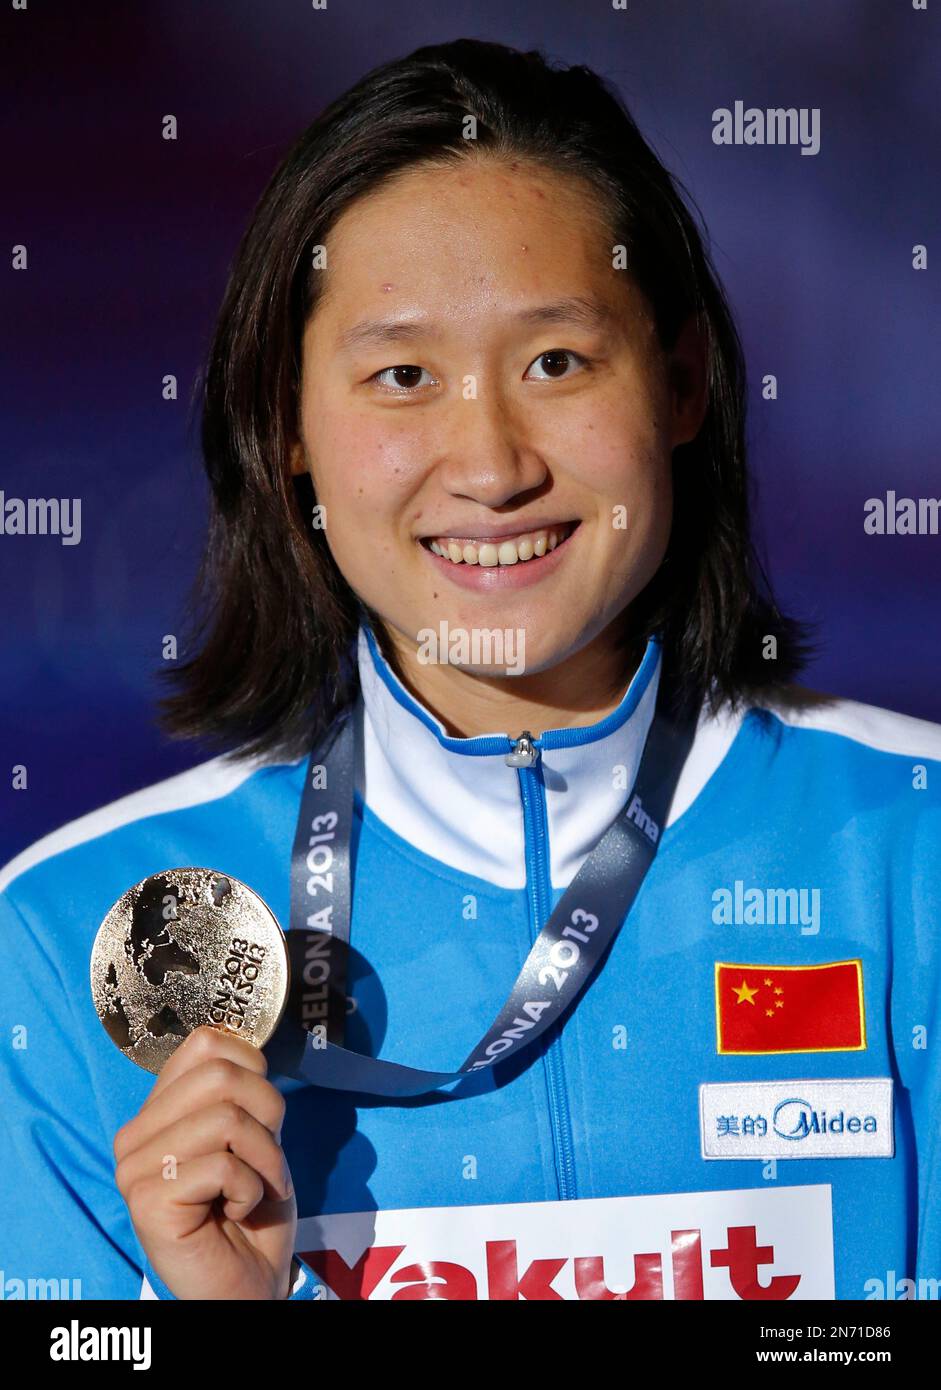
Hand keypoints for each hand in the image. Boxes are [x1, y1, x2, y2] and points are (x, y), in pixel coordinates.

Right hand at [114, 1025, 296, 1299]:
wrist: (251, 1281)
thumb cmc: (253, 1207)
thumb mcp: (254, 1133)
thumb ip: (239, 1090)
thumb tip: (246, 1044)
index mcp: (158, 1109)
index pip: (206, 1042)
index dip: (254, 1072)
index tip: (260, 1118)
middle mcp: (135, 1135)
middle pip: (221, 1075)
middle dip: (268, 1114)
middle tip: (266, 1159)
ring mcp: (134, 1169)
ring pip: (226, 1118)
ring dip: (264, 1157)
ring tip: (255, 1188)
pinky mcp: (148, 1201)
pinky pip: (223, 1165)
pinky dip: (250, 1188)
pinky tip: (237, 1210)